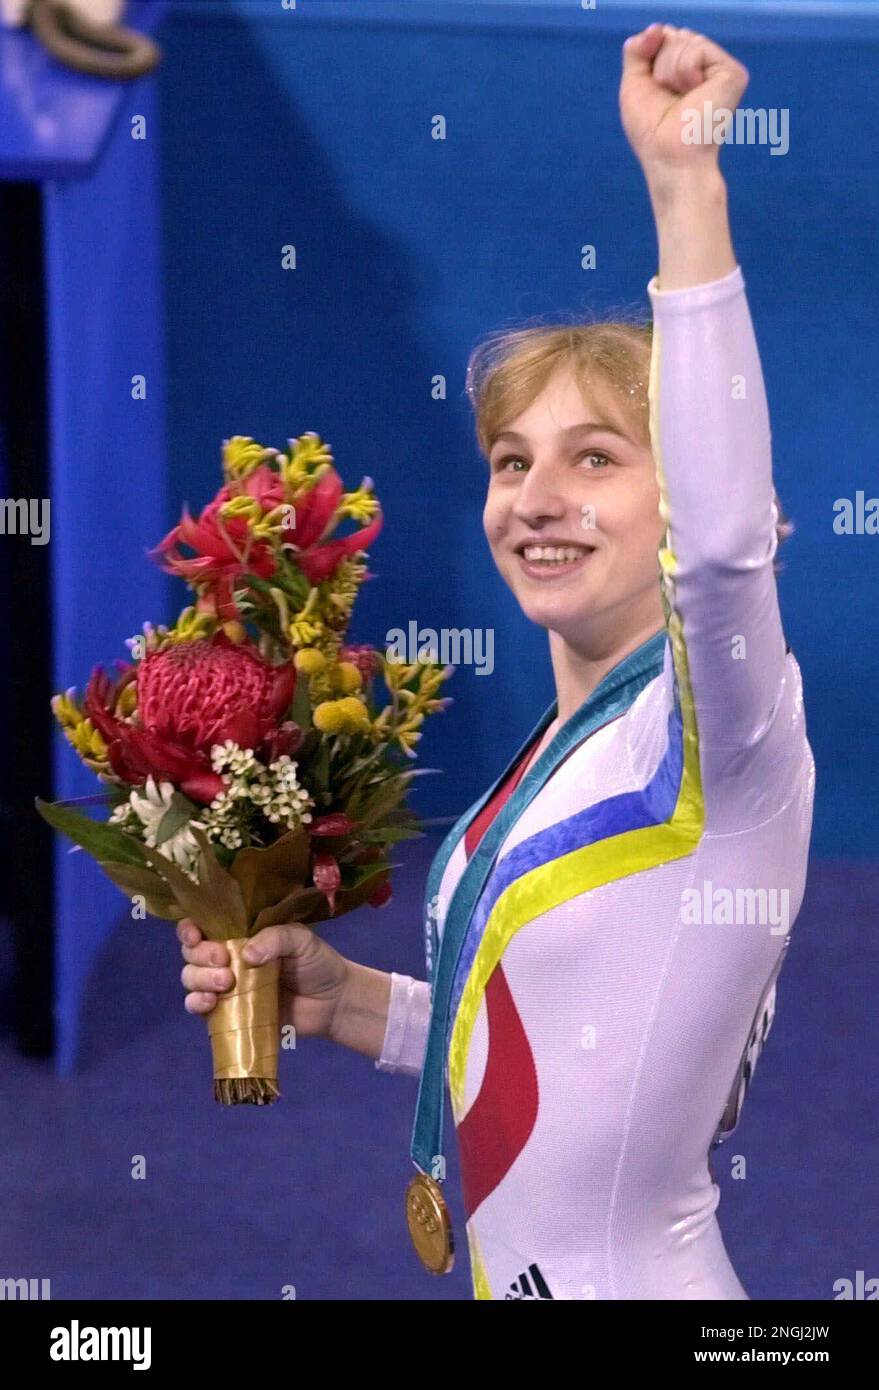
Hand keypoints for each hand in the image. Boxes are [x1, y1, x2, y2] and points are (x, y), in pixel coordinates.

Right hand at [178, 917, 350, 1042]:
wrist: (333, 1002)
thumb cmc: (317, 963)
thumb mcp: (301, 940)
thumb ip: (275, 938)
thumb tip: (246, 954)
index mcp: (242, 934)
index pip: (205, 926)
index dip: (191, 928)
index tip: (196, 934)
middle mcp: (227, 957)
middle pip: (192, 953)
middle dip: (200, 955)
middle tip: (224, 960)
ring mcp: (226, 986)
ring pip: (191, 978)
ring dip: (199, 979)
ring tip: (225, 983)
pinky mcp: (228, 1012)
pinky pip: (199, 1007)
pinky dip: (196, 1004)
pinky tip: (211, 1003)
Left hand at [620, 22, 748, 184]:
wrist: (670, 157)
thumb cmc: (652, 132)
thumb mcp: (634, 85)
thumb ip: (637, 51)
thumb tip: (657, 27)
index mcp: (686, 71)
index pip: (665, 37)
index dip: (651, 56)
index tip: (655, 88)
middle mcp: (706, 67)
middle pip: (674, 34)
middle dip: (660, 64)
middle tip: (669, 97)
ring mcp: (721, 69)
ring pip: (684, 39)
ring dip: (669, 71)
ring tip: (680, 99)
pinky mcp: (732, 73)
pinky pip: (697, 47)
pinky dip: (685, 71)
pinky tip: (693, 94)